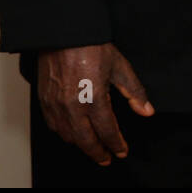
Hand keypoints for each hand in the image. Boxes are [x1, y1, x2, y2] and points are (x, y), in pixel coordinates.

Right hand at [36, 43, 153, 165]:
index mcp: (94, 98)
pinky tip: (72, 133)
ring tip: (92, 147)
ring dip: (81, 145)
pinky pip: (53, 126)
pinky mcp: (44, 100)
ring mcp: (56, 105)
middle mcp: (72, 106)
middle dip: (98, 152)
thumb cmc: (92, 47)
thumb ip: (134, 91)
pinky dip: (64, 134)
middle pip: (86, 140)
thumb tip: (147, 111)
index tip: (122, 152)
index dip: (116, 144)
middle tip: (106, 158)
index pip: (107, 131)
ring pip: (68, 136)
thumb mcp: (120, 67)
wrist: (63, 34)